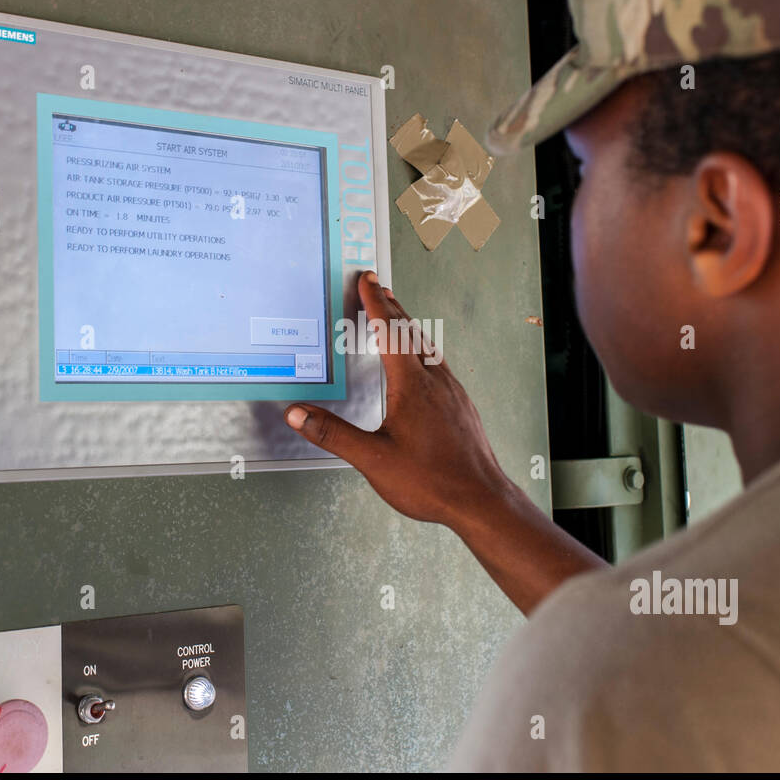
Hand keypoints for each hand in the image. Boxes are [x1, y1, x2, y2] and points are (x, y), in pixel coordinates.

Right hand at [284, 270, 516, 529]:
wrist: (481, 500)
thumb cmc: (432, 481)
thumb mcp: (373, 460)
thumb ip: (333, 434)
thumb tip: (298, 414)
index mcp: (412, 385)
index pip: (390, 332)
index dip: (375, 303)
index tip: (367, 280)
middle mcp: (436, 381)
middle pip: (411, 332)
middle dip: (391, 306)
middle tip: (377, 286)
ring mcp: (453, 392)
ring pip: (427, 347)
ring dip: (408, 327)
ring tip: (396, 317)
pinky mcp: (461, 406)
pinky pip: (438, 365)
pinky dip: (422, 350)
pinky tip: (421, 364)